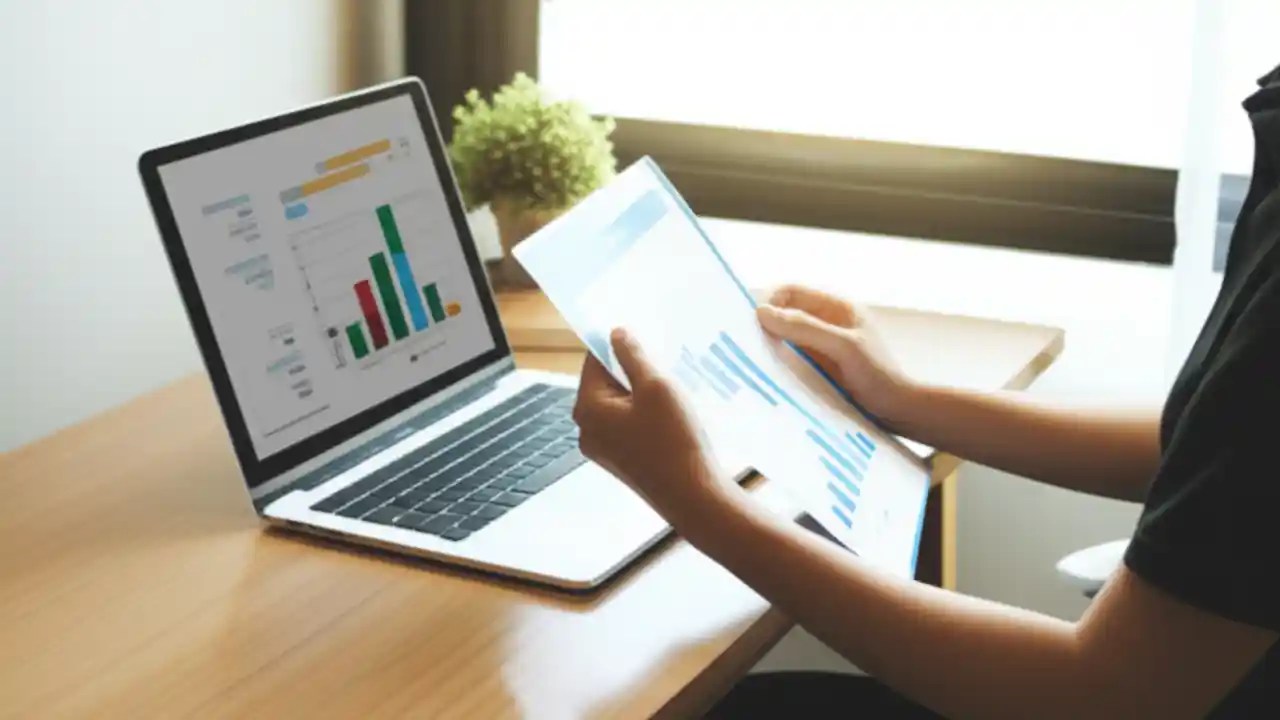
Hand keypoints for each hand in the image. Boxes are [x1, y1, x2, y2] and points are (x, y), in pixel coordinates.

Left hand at [573, 329, 738, 529]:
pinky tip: (671, 415)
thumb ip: (633, 356)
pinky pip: (628, 426)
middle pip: (604, 383)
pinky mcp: (621, 462)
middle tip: (664, 361)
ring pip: (619, 405)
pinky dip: (645, 415)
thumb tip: (616, 333)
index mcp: (587, 407)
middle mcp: (586, 429)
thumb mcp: (656, 387)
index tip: (644, 334)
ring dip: (642, 393)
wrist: (693, 497)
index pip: (594, 360)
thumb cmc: (674, 439)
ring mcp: (602, 449)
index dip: (617, 343)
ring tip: (672, 389)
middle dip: (632, 370)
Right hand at [756, 284, 917, 426]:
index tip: (752, 324)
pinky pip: (790, 357)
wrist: (898, 411)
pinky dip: (776, 362)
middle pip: (784, 313)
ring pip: (784, 336)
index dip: (769, 301)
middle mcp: (826, 322)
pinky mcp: (818, 367)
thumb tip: (762, 313)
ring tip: (752, 360)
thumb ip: (806, 328)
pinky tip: (768, 375)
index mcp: (836, 307)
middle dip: (765, 324)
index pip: (790, 291)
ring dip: (769, 345)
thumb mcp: (843, 347)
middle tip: (745, 344)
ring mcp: (821, 345)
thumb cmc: (878, 376)